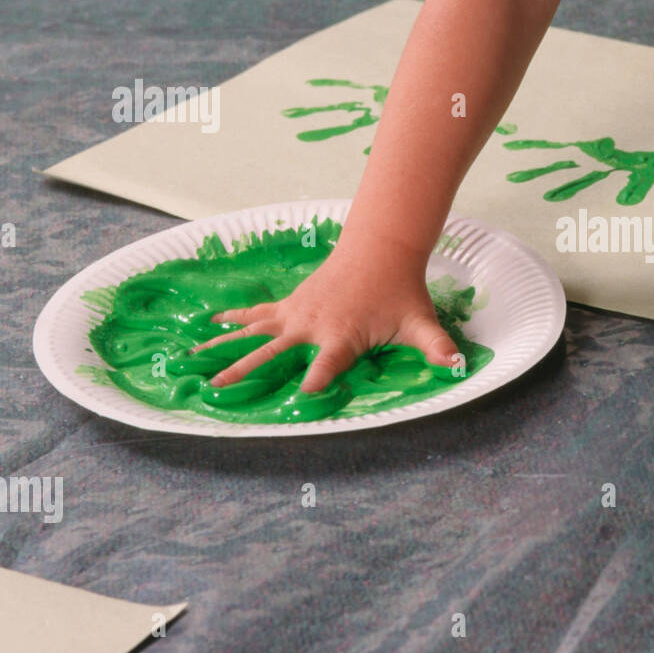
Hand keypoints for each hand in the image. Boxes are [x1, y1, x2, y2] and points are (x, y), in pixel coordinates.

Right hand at [189, 241, 458, 392]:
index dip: (312, 387)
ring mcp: (297, 313)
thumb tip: (459, 367)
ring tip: (194, 361)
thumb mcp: (420, 323)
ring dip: (224, 346)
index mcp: (340, 338)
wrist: (381, 249)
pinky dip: (233, 318)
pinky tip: (208, 323)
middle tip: (217, 391)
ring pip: (254, 333)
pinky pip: (256, 314)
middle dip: (244, 373)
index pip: (323, 371)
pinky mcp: (291, 303)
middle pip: (272, 354)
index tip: (298, 403)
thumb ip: (438, 348)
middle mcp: (311, 326)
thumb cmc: (400, 291)